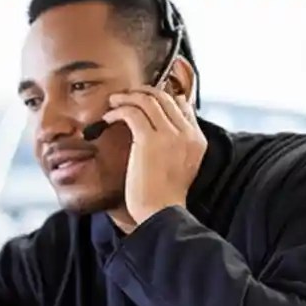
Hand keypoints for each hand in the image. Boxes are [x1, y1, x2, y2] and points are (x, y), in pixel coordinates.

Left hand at [102, 86, 206, 227]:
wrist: (160, 213)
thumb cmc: (162, 198)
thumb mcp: (179, 168)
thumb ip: (174, 148)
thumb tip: (156, 132)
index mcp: (197, 140)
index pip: (183, 105)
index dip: (161, 98)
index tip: (142, 101)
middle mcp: (187, 134)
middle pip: (166, 97)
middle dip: (143, 92)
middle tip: (125, 96)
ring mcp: (170, 135)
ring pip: (149, 100)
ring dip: (128, 97)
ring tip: (114, 101)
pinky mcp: (149, 140)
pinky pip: (133, 112)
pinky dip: (118, 110)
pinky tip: (108, 118)